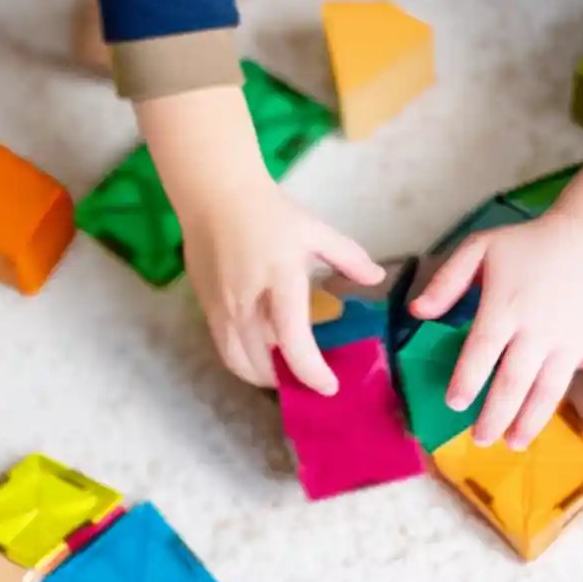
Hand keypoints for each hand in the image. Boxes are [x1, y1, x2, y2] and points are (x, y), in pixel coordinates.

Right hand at [183, 180, 384, 394]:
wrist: (213, 194)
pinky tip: (260, 352)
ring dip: (261, 376)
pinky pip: (223, 347)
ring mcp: (220, 307)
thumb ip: (348, 257)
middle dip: (287, 381)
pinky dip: (243, 360)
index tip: (329, 387)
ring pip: (237, 361)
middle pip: (261, 362)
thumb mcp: (314, 230)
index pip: (292, 339)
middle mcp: (245, 300)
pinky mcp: (204, 307)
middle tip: (308, 382)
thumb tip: (378, 278)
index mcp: (279, 279)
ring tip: (283, 374)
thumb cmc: (268, 212)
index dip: (311, 371)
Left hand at [411, 211, 582, 448]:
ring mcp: (573, 342)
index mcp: (506, 308)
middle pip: (513, 382)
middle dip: (495, 416)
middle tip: (479, 440)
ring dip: (532, 421)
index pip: (482, 351)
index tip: (454, 403)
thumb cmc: (529, 243)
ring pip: (550, 391)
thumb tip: (416, 312)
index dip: (467, 380)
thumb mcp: (480, 247)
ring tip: (513, 443)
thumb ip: (447, 281)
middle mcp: (539, 331)